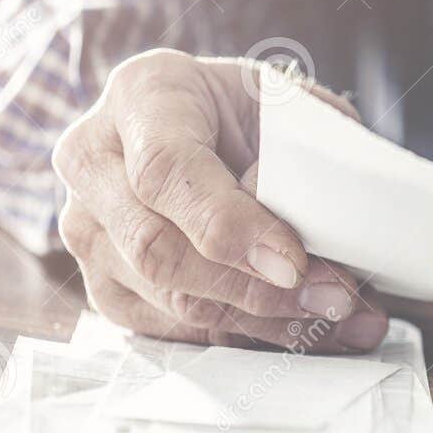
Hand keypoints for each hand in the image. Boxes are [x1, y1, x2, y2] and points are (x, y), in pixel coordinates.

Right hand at [52, 48, 388, 350]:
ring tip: (343, 319)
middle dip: (257, 288)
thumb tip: (332, 224)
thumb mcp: (286, 102)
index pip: (166, 169)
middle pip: (159, 248)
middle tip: (336, 298)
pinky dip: (248, 337)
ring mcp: (88, 229)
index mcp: (140, 95)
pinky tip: (306, 332)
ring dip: (266, 320)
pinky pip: (174, 329)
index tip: (294, 261)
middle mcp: (93, 161)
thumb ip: (308, 148)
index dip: (230, 224)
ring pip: (170, 298)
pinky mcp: (105, 285)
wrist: (203, 128)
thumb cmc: (247, 111)